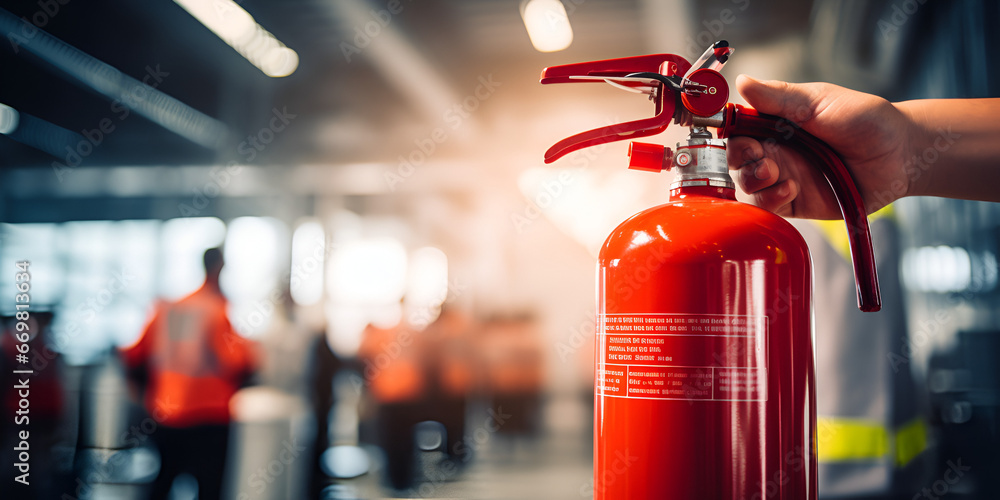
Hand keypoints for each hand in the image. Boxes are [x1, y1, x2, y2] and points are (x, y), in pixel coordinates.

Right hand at [726, 75, 916, 218]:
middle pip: (735, 160)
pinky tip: (791, 188)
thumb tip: (742, 82)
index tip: (738, 133)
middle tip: (762, 158)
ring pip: (745, 186)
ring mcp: (783, 178)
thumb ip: (779, 97)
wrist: (901, 155)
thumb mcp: (821, 102)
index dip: (731, 132)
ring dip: (753, 181)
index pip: (737, 128)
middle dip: (741, 160)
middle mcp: (775, 151)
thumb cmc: (868, 121)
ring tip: (776, 173)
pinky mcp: (793, 203)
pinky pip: (766, 207)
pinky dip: (770, 199)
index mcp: (776, 123)